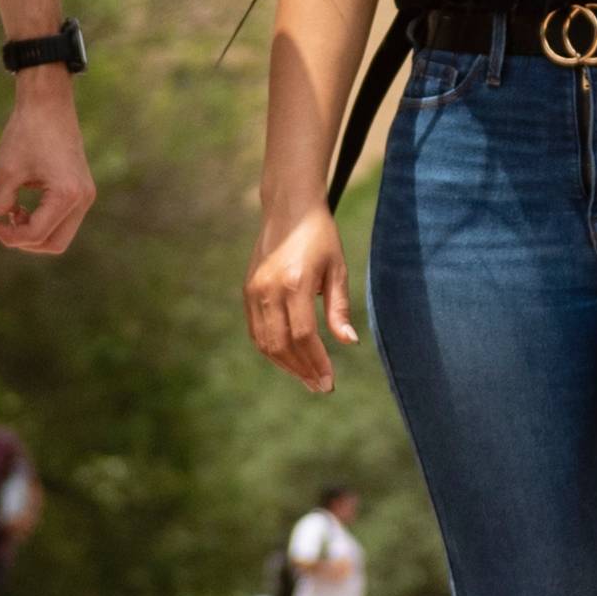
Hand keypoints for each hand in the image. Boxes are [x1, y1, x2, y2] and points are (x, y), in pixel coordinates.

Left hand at [0, 74, 91, 256]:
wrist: (48, 102)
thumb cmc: (27, 131)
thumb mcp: (6, 170)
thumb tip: (2, 217)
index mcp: (67, 194)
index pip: (37, 235)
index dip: (10, 236)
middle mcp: (83, 198)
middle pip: (54, 244)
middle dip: (25, 241)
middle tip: (3, 226)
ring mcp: (85, 193)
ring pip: (60, 234)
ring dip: (34, 231)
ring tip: (13, 212)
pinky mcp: (81, 188)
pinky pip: (62, 218)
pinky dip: (43, 219)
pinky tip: (23, 205)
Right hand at [244, 211, 349, 392]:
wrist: (288, 209)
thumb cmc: (319, 236)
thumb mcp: (337, 268)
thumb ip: (339, 307)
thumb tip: (349, 342)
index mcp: (295, 282)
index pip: (304, 335)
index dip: (317, 362)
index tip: (329, 381)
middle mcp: (269, 289)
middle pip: (282, 344)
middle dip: (302, 370)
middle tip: (320, 386)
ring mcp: (254, 291)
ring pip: (265, 342)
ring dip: (286, 365)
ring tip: (306, 377)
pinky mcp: (248, 291)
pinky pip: (256, 331)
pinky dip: (271, 350)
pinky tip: (290, 359)